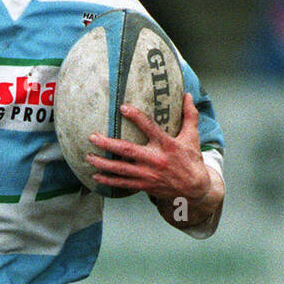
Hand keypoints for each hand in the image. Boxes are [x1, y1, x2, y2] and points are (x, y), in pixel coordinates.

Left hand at [87, 92, 210, 202]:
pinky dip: (109, 181)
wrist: (194, 189)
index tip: (122, 107)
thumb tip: (187, 94)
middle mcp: (155, 160)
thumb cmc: (191, 160)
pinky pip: (123, 184)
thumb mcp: (192, 137)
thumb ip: (190, 115)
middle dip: (108, 144)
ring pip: (121, 170)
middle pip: (128, 151)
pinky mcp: (144, 185)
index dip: (136, 117)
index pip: (150, 128)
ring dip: (103, 164)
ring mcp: (148, 175)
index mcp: (167, 145)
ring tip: (88, 157)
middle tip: (92, 137)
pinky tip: (96, 176)